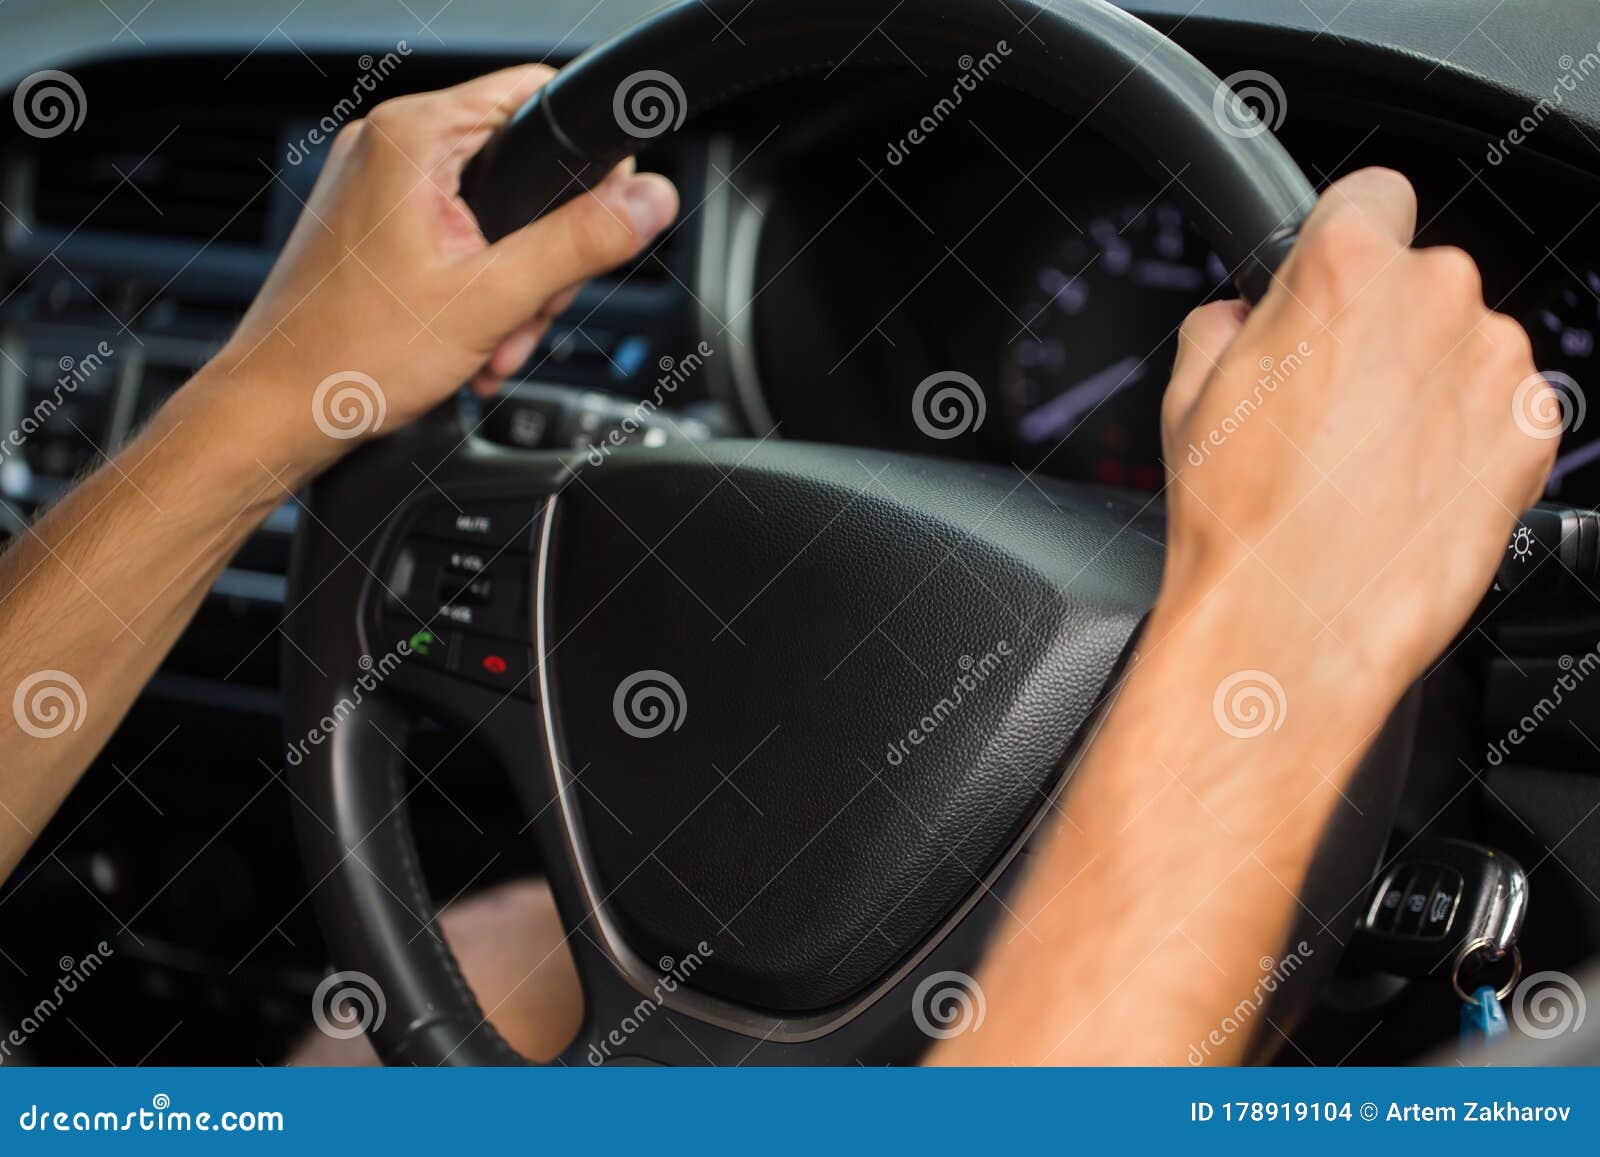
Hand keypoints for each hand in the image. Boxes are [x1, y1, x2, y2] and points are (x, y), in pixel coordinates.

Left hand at [191, 65, 677, 481]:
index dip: (586, 160)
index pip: (537, 96)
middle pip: (519, 167)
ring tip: (492, 341)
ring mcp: (374, 185)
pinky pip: (452, 237)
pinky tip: (469, 340)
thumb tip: (650, 198)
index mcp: (414, 138)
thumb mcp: (494, 299)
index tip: (598, 221)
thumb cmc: (352, 356)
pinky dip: (474, 288)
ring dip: (511, 285)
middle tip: (527, 312)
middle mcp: (388, 146)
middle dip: (542, 253)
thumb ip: (581, 242)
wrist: (278, 409)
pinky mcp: (369, 223)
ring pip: (490, 213)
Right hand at [1153, 167, 1555, 706]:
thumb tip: (1241, 320)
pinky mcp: (1532, 430)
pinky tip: (1408, 487)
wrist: (1295, 622)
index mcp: (1345, 265)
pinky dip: (1465, 438)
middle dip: (1380, 327)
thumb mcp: (1188, 396)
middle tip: (1328, 403)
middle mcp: (1435, 294)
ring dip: (1425, 383)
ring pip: (1462, 344)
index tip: (1329, 288)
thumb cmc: (1239, 518)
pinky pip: (1500, 407)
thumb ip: (1224, 325)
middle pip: (1418, 279)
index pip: (1371, 195)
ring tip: (1365, 461)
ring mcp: (1494, 362)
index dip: (1342, 241)